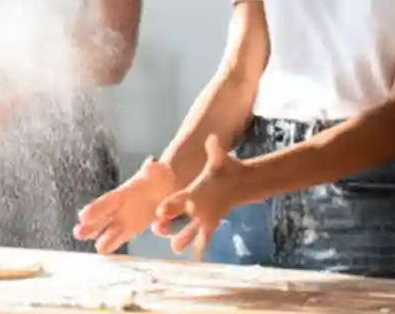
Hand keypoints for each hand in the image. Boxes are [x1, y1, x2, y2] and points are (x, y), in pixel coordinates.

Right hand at [73, 156, 176, 253]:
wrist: (167, 185)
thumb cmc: (160, 176)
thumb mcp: (159, 171)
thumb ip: (154, 170)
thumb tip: (151, 163)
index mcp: (124, 193)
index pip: (108, 201)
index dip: (97, 209)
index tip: (83, 216)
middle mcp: (120, 207)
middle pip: (102, 217)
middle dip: (91, 225)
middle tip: (78, 233)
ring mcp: (124, 218)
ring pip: (108, 229)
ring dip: (100, 237)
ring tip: (90, 245)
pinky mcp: (132, 228)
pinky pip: (120, 237)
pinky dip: (112, 243)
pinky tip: (103, 251)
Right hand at [153, 135, 246, 255]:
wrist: (237, 181)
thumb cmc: (224, 169)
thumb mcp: (219, 160)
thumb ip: (215, 151)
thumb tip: (213, 138)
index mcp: (190, 192)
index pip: (175, 200)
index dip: (168, 205)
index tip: (160, 212)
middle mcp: (192, 206)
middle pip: (175, 216)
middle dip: (166, 222)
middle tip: (157, 228)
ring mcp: (201, 217)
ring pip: (187, 230)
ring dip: (181, 239)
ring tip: (176, 247)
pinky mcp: (211, 225)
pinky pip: (204, 238)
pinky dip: (200, 247)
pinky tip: (197, 256)